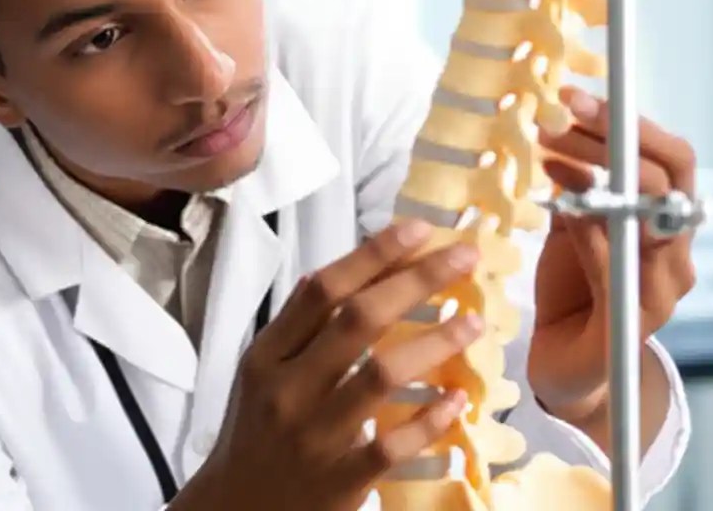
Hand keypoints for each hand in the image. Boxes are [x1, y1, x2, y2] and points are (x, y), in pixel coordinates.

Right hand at [171, 221, 484, 510]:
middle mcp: (287, 389)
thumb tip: (354, 272)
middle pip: (357, 320)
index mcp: (266, 356)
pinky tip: (458, 399)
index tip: (419, 230)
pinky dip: (431, 419)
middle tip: (464, 257)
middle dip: (417, 280)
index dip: (373, 254)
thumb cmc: (256, 433)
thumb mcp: (261, 373)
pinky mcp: (341, 480)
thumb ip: (300, 328)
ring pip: (381, 375)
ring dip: (435, 342)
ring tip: (473, 323)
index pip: (321, 290)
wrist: (238, 509)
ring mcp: (315, 436)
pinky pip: (395, 444)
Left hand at [529, 87, 697, 419]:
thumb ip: (576, 186)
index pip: (669, 158)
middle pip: (666, 179)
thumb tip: (557, 132)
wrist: (568, 363)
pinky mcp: (634, 321)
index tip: (577, 96)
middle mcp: (675, 252)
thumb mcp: (570, 226)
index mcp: (664, 221)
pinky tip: (564, 211)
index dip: (629, 123)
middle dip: (612, 140)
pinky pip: (620, 269)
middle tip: (556, 114)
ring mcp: (662, 288)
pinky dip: (592, 235)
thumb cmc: (573, 287)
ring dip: (596, 179)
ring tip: (548, 153)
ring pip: (649, 219)